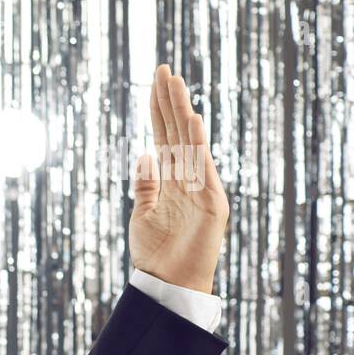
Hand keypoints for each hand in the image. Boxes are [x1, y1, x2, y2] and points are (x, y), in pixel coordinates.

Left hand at [129, 63, 230, 293]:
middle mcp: (187, 178)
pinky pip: (202, 167)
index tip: (154, 83)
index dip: (159, 110)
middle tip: (163, 69)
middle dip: (169, 101)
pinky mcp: (211, 201)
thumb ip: (145, 185)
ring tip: (174, 83)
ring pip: (189, 142)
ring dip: (181, 112)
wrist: (168, 284)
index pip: (163, 136)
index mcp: (169, 180)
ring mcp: (200, 187)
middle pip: (176, 132)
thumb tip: (143, 156)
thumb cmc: (155, 254)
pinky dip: (195, 143)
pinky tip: (190, 120)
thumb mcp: (142, 213)